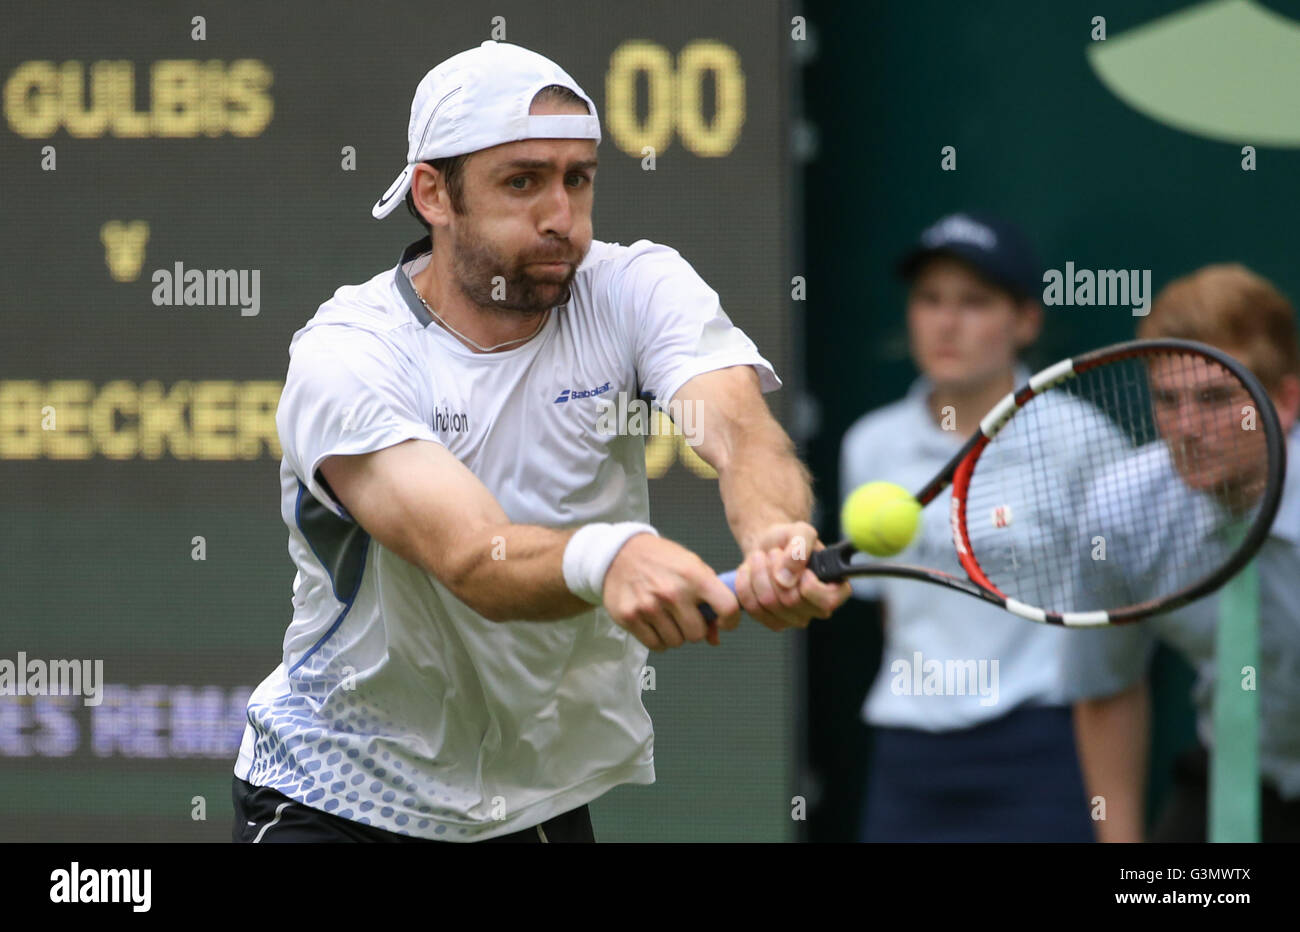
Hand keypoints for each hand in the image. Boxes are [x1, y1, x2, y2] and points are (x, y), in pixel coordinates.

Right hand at [602, 534, 740, 649]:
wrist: (620, 552)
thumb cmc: (662, 560)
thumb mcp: (692, 568)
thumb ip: (710, 599)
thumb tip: (715, 638)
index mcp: (694, 576)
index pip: (727, 608)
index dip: (731, 621)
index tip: (723, 622)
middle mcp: (672, 592)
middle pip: (697, 634)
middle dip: (694, 629)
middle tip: (685, 616)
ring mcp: (649, 606)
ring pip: (676, 642)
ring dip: (674, 634)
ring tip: (666, 615)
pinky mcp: (630, 617)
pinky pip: (655, 645)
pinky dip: (658, 639)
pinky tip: (654, 622)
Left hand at [734, 522, 850, 630]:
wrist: (769, 546)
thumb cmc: (790, 540)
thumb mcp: (800, 531)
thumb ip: (800, 547)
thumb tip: (786, 577)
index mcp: (835, 589)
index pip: (827, 601)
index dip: (808, 584)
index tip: (800, 568)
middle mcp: (818, 609)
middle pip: (790, 601)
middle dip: (775, 569)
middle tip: (774, 553)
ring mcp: (795, 619)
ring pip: (768, 603)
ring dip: (758, 573)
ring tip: (761, 558)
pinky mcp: (773, 621)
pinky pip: (752, 607)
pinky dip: (745, 584)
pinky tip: (749, 570)